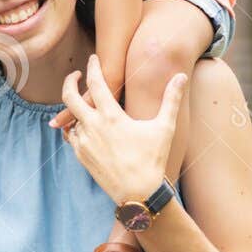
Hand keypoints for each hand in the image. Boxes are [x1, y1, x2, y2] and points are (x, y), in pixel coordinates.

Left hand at [49, 54, 186, 206]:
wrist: (138, 193)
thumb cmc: (153, 159)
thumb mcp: (165, 128)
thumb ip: (171, 99)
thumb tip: (181, 75)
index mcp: (111, 117)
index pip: (95, 83)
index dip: (93, 67)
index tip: (92, 59)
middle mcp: (92, 127)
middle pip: (69, 97)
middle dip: (70, 82)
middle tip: (76, 75)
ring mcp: (84, 143)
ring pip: (72, 118)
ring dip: (77, 109)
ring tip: (86, 102)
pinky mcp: (81, 156)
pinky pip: (72, 136)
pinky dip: (76, 127)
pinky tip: (84, 125)